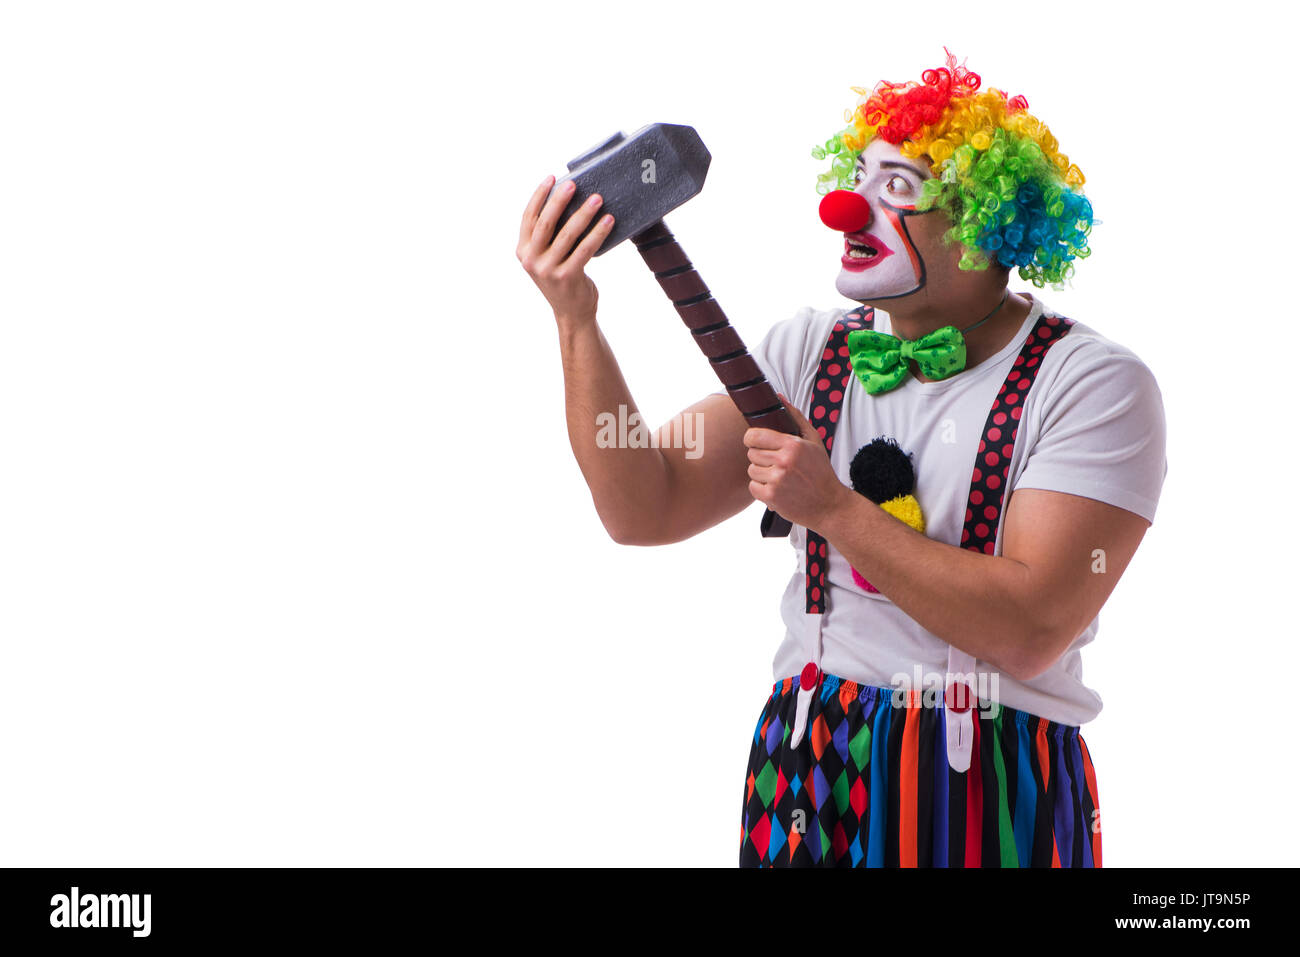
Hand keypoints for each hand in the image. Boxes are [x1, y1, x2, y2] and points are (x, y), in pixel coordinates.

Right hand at [517, 174, 615, 326]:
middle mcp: (531, 260)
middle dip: (560, 201)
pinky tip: (609, 221)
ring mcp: (547, 270)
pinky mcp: (566, 277)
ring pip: (567, 235)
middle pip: (545, 223)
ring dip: (584, 214)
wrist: (572, 312)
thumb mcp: (547, 257)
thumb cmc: (563, 277)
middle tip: (574, 185)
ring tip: (598, 199)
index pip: (528, 217)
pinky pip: (584, 250)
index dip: (539, 196)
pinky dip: (597, 233)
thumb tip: (570, 200)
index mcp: (522, 251)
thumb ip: (549, 236)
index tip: (552, 178)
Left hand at [744, 393, 850, 530]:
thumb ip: (795, 417)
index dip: (753, 439)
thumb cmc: (821, 472)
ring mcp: (777, 480)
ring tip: (779, 477)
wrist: (829, 504)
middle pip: (751, 453)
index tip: (758, 443)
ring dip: (762, 474)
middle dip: (761, 458)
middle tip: (775, 463)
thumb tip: (779, 397)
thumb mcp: (814, 440)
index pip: (754, 436)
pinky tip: (777, 488)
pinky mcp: (771, 497)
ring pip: (751, 470)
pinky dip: (761, 489)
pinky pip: (752, 487)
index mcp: (792, 445)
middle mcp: (783, 461)